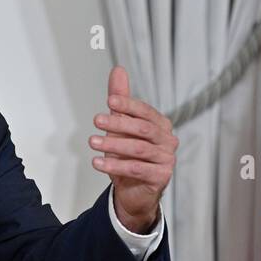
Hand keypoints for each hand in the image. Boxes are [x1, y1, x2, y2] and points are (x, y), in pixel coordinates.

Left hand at [89, 66, 176, 233]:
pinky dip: (115, 165)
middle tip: (96, 121)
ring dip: (113, 145)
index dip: (128, 105)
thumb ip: (120, 100)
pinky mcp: (161, 177)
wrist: (133, 190)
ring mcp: (167, 159)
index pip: (145, 111)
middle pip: (142, 129)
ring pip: (139, 149)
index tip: (109, 102)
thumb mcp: (121, 126)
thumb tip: (118, 70)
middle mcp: (167, 140)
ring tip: (93, 142)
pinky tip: (97, 163)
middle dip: (118, 124)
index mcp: (160, 125)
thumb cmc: (128, 155)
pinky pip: (137, 169)